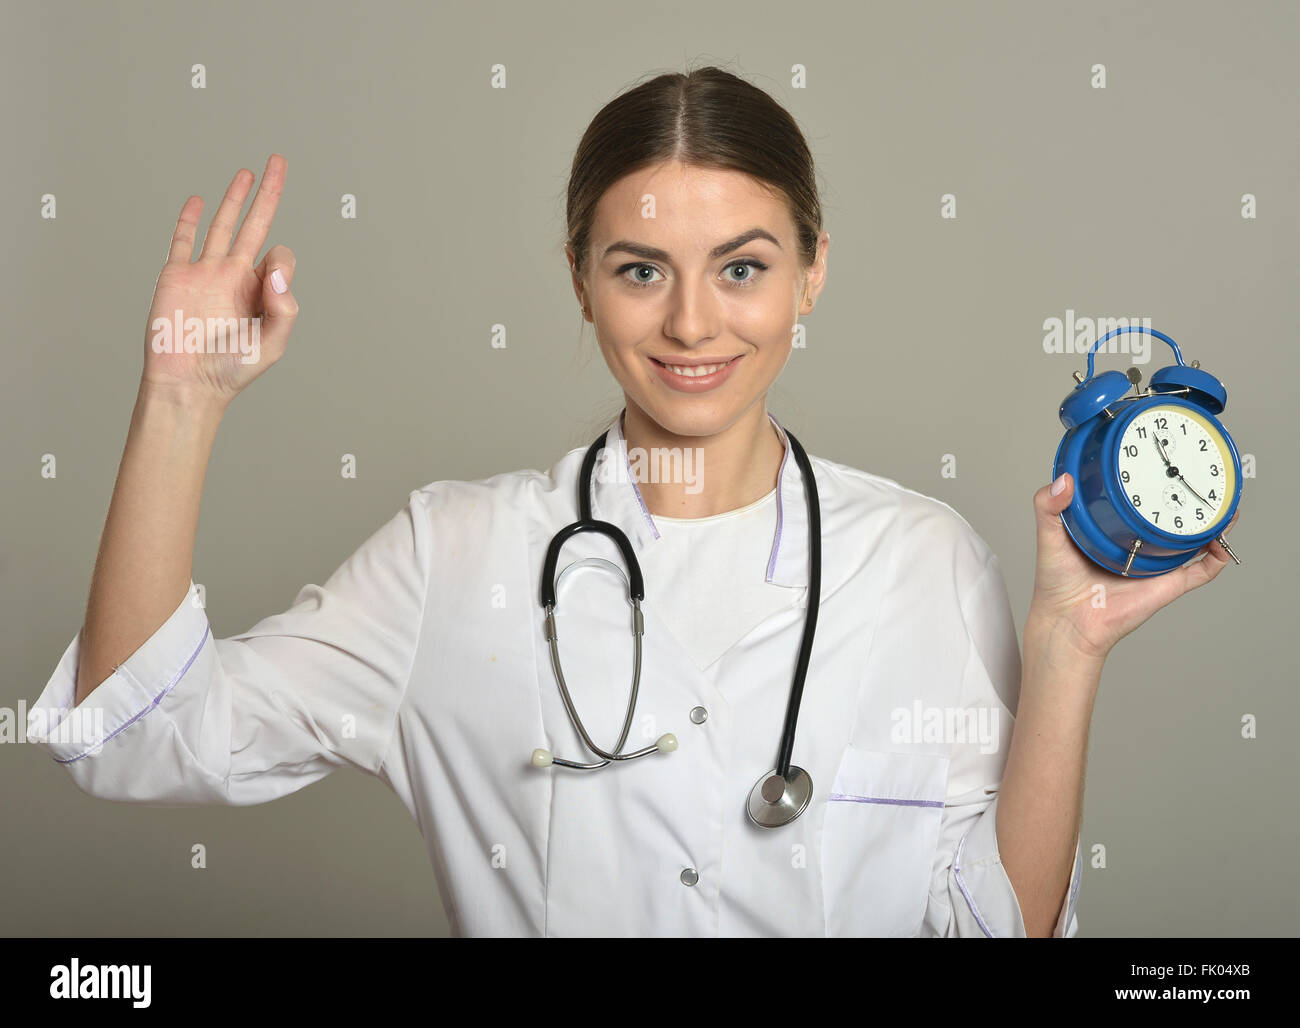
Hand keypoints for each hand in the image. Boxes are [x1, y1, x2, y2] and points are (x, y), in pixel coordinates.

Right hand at [142, 154, 296, 405]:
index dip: (279, 262)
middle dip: (269, 193)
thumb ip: (285, 308)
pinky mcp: (177, 275)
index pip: (279, 256)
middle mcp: (236, 276)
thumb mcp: (272, 343)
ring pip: (223, 223)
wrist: (188, 382)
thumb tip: (275, 268)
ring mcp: (206, 273)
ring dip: (235, 197)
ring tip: (248, 172)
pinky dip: (189, 220)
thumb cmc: (231, 370)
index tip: (268, 283)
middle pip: (255, 223)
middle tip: (279, 161)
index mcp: (261, 291)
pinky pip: (183, 240)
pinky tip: (198, 201)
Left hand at [1027, 472, 1240, 661]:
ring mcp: (1155, 562)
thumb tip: (1064, 480)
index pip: (1134, 497)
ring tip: (1225, 501)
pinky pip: (1200, 571)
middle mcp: (1137, 542)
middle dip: (1189, 496)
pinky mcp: (1166, 584)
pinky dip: (1216, 556)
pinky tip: (1222, 540)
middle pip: (1170, 514)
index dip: (1149, 478)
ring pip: (1192, 538)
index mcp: (1112, 527)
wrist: (1068, 622)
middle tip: (1202, 474)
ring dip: (1213, 521)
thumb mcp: (1049, 537)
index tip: (1161, 456)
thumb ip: (1047, 507)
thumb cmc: (1056, 584)